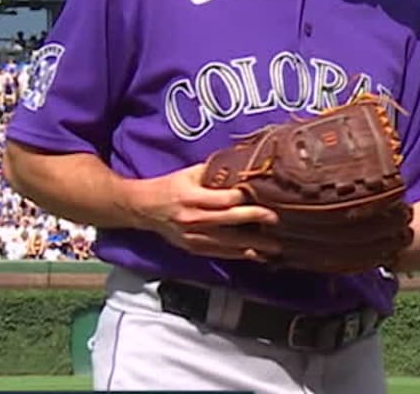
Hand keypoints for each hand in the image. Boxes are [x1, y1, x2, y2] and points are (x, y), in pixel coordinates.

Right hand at [125, 164, 281, 261]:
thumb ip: (215, 171)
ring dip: (252, 245)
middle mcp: (192, 219)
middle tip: (275, 219)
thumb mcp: (190, 173)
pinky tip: (255, 255)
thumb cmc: (170, 186)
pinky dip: (238, 255)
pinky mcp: (193, 248)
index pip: (224, 199)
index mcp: (191, 197)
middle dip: (254, 220)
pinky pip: (219, 253)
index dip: (245, 199)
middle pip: (228, 220)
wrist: (144, 208)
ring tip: (274, 247)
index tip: (265, 196)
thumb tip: (244, 164)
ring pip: (226, 243)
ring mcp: (193, 237)